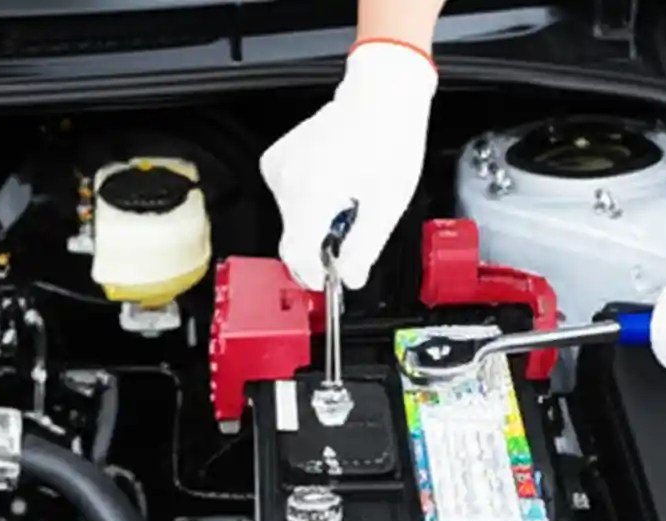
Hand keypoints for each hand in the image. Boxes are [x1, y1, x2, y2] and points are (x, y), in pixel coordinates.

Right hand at [261, 40, 437, 289]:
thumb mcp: (387, 206)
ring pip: (292, 219)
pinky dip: (310, 200)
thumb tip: (349, 277)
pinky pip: (289, 197)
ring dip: (319, 220)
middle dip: (323, 244)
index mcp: (311, 194)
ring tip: (349, 194)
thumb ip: (364, 249)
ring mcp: (278, 166)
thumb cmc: (388, 139)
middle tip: (355, 225)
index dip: (317, 275)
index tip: (333, 280)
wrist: (381, 94)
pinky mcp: (277, 158)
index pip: (298, 256)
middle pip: (295, 238)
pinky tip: (334, 181)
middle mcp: (286, 180)